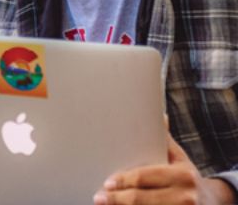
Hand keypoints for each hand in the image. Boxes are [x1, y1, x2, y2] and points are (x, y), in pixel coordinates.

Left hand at [94, 135, 235, 204]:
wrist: (211, 202)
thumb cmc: (186, 177)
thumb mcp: (178, 159)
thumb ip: (164, 142)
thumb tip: (160, 116)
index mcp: (183, 176)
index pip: (143, 177)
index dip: (122, 180)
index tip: (107, 182)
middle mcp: (185, 196)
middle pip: (140, 198)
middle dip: (116, 198)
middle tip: (99, 197)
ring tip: (105, 203)